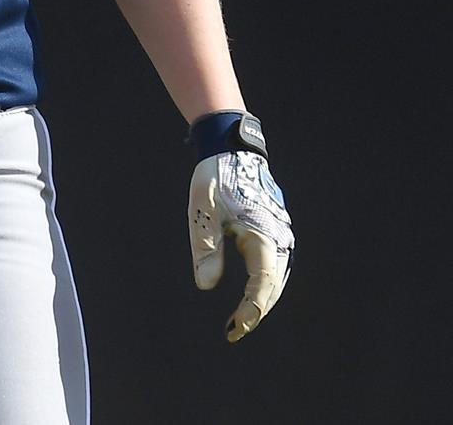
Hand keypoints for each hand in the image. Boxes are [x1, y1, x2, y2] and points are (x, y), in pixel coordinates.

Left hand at [189, 151, 293, 342]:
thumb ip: (206, 248)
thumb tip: (206, 285)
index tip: (234, 329)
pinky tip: (252, 296)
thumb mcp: (203, 211)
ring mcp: (282, 236)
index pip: (262, 285)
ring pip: (276, 278)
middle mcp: (280, 239)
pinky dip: (265, 285)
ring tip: (240, 320)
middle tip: (233, 331)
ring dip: (261, 300)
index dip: (250, 310)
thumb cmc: (216, 179)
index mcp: (264, 235)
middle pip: (273, 287)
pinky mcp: (277, 232)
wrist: (233, 152)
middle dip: (255, 311)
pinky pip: (274, 266)